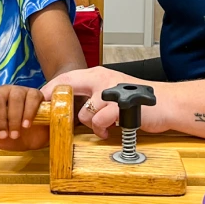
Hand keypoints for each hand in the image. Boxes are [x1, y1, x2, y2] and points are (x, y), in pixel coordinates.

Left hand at [0, 85, 49, 150]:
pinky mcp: (35, 94)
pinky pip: (31, 99)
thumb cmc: (11, 136)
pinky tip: (26, 125)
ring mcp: (20, 91)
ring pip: (14, 98)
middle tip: (3, 135)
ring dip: (14, 119)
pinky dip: (28, 113)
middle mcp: (3, 92)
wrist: (34, 140)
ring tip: (15, 134)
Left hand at [40, 67, 171, 138]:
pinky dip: (102, 129)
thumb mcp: (112, 89)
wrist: (165, 103)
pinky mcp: (120, 107)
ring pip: (85, 112)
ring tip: (102, 127)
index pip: (66, 77)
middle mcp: (103, 79)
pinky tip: (109, 130)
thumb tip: (68, 104)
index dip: (50, 88)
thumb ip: (92, 93)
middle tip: (55, 117)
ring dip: (91, 124)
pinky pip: (100, 121)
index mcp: (98, 74)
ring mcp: (111, 92)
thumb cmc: (137, 98)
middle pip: (69, 87)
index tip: (39, 99)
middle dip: (59, 104)